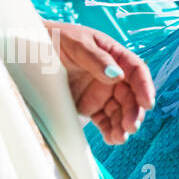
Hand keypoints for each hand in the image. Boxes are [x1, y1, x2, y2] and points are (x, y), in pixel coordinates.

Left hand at [45, 21, 154, 144]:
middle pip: (131, 96)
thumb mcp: (76, 43)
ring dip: (122, 125)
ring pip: (120, 112)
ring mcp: (102, 93)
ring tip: (119, 138)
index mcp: (115, 56)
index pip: (136, 72)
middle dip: (133, 112)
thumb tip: (117, 75)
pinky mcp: (91, 107)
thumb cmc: (56, 39)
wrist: (31, 50)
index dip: (144, 87)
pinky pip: (105, 120)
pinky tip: (111, 138)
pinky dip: (110, 131)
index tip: (147, 102)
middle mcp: (113, 76)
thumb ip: (97, 59)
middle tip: (130, 126)